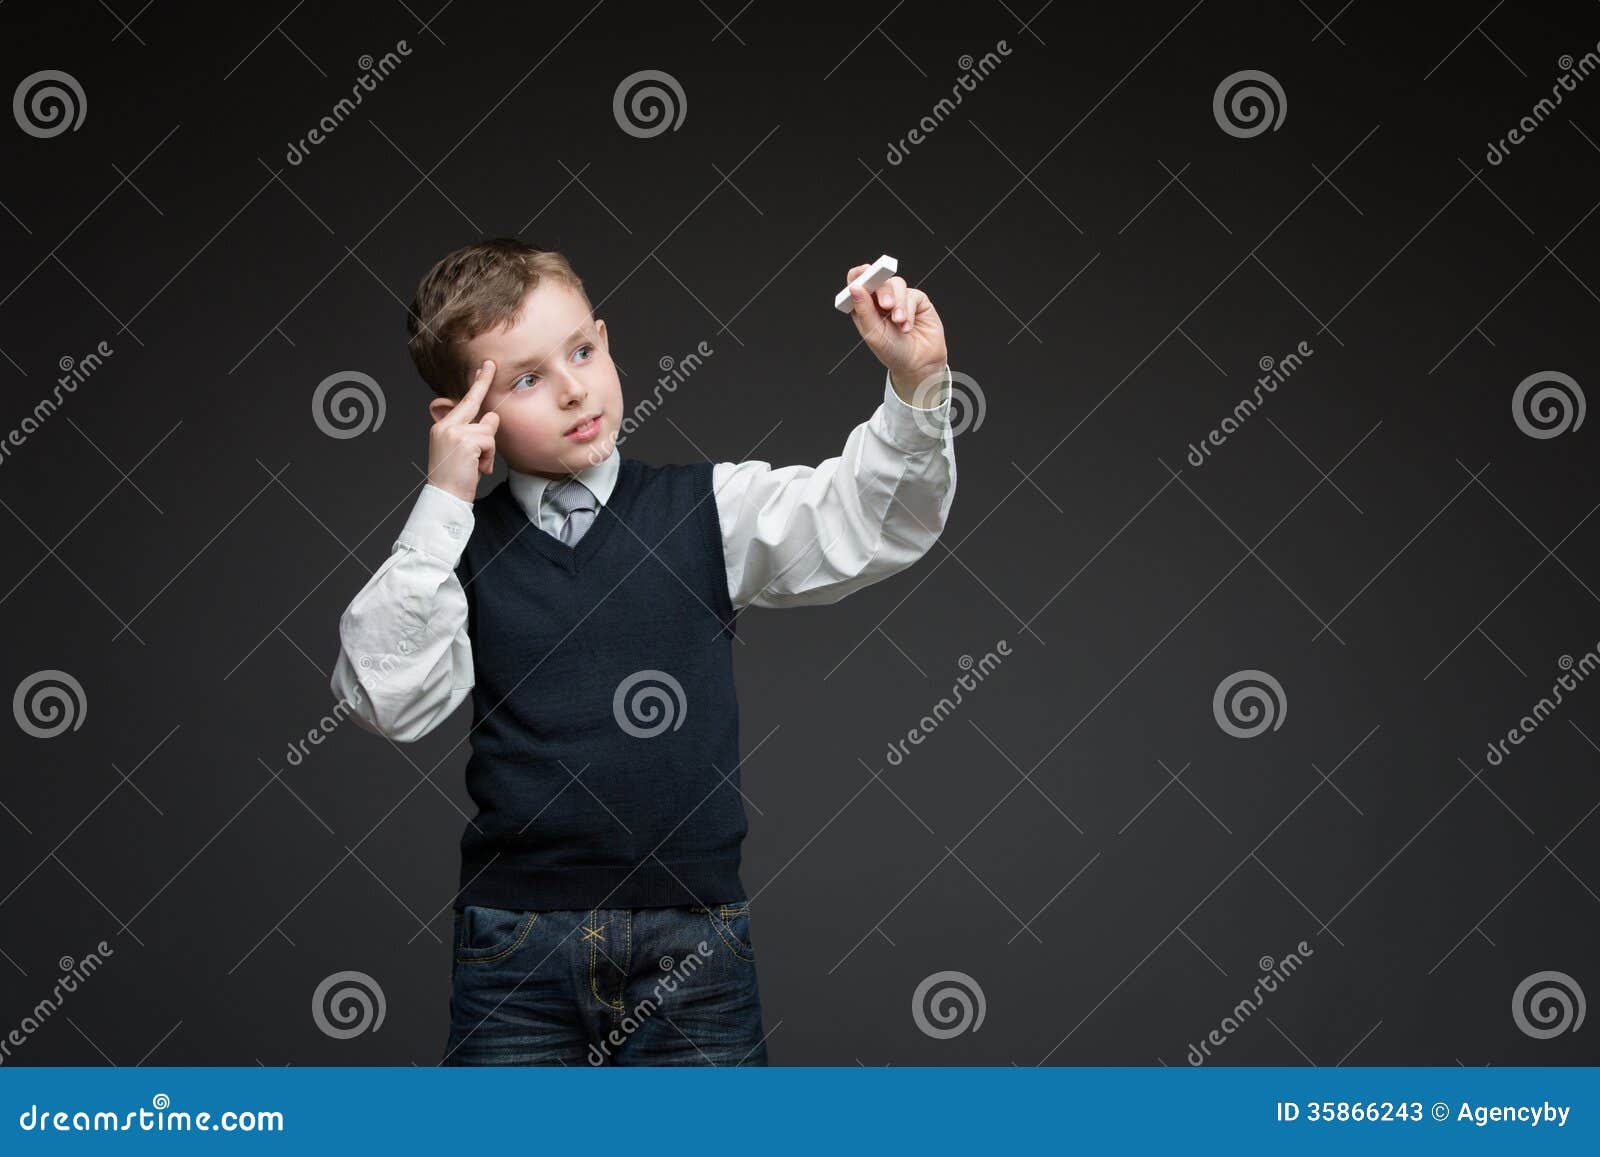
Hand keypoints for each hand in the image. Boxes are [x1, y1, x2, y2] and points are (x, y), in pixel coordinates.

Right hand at [427, 359, 500, 503]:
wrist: (445, 499)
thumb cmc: (456, 479)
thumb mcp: (466, 453)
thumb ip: (476, 433)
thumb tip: (492, 416)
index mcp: (442, 427)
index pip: (463, 402)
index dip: (475, 385)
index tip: (484, 368)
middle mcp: (445, 426)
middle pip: (472, 401)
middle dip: (483, 381)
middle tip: (490, 364)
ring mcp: (453, 432)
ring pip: (488, 429)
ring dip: (489, 451)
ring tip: (476, 466)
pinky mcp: (464, 441)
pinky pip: (490, 442)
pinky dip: (489, 458)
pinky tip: (477, 469)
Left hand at [841, 264, 947, 399]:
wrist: (919, 363)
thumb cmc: (893, 351)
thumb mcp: (873, 333)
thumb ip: (864, 310)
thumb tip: (854, 287)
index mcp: (865, 306)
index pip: (857, 282)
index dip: (859, 275)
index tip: (864, 274)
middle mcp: (881, 299)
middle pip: (879, 280)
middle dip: (883, 291)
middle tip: (886, 305)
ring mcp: (899, 298)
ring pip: (897, 284)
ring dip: (899, 304)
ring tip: (899, 322)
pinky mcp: (916, 300)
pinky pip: (912, 295)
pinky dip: (909, 310)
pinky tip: (907, 326)